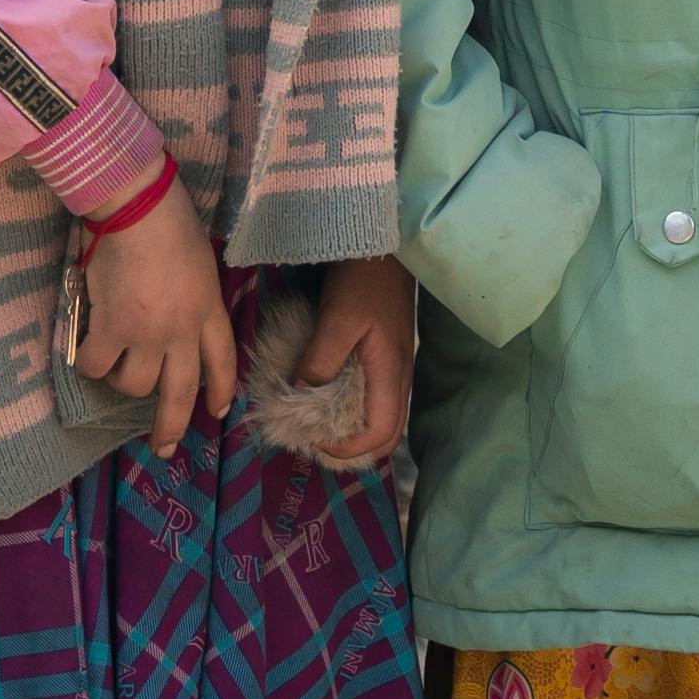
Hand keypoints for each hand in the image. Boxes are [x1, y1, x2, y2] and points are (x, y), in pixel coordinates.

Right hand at [77, 173, 237, 450]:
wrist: (137, 205)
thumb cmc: (169, 218)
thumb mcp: (200, 261)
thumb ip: (195, 294)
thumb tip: (178, 313)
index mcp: (209, 308)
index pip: (223, 360)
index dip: (221, 390)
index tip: (217, 412)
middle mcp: (183, 330)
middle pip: (181, 392)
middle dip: (171, 425)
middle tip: (162, 447)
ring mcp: (148, 334)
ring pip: (135, 385)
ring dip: (122, 380)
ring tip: (113, 363)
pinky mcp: (112, 329)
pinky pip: (98, 366)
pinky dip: (91, 364)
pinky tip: (86, 349)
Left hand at [288, 245, 416, 471]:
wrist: (384, 249)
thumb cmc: (363, 282)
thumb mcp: (337, 319)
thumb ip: (320, 358)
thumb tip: (300, 395)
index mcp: (391, 374)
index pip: (380, 433)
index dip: (348, 448)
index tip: (314, 441)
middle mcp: (399, 378)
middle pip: (386, 433)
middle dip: (354, 447)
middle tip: (317, 440)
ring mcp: (396, 368)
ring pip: (383, 416)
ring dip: (354, 429)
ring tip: (319, 424)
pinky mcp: (388, 357)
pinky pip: (376, 398)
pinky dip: (355, 409)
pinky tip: (328, 397)